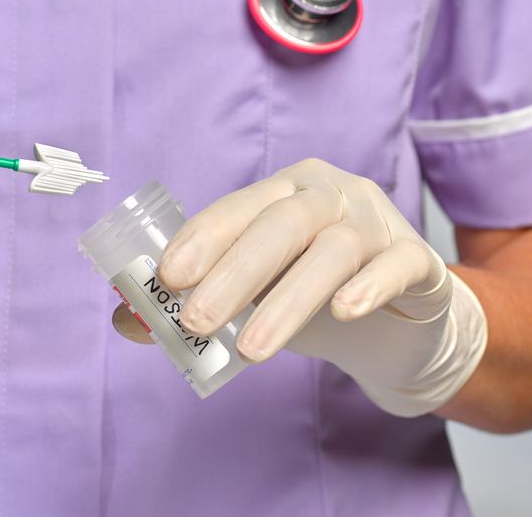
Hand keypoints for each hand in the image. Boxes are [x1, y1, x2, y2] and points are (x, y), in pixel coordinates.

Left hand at [113, 158, 486, 416]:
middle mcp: (330, 195)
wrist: (397, 321)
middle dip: (233, 274)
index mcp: (282, 192)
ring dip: (287, 301)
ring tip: (250, 351)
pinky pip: (398, 263)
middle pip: (280, 224)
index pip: (236, 209)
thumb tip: (125, 321)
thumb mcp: (252, 295)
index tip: (165, 280)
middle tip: (196, 322)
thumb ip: (196, 300)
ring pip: (333, 250)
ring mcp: (377, 222)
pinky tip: (344, 312)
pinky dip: (369, 285)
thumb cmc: (310, 294)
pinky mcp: (418, 259)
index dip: (200, 240)